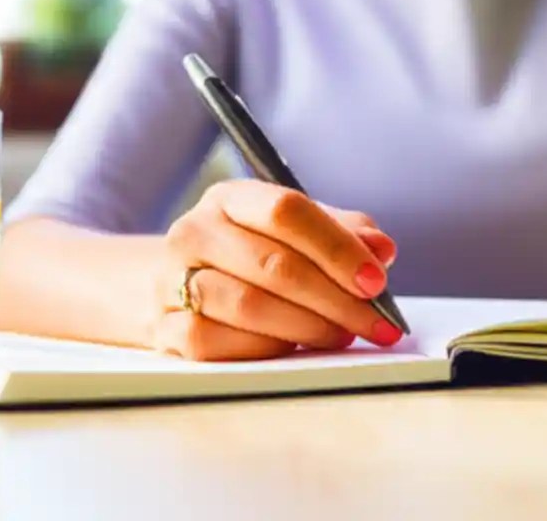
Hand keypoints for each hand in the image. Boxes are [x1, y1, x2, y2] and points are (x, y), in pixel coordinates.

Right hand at [152, 179, 401, 360]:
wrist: (179, 286)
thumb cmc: (253, 256)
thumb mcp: (299, 233)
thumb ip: (344, 234)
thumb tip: (381, 249)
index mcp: (231, 198)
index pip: (287, 211)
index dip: (337, 248)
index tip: (376, 281)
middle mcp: (195, 231)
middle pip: (273, 264)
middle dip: (336, 299)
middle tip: (373, 323)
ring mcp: (172, 278)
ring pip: (248, 305)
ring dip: (306, 326)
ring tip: (339, 335)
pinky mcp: (165, 325)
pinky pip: (218, 343)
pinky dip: (265, 348)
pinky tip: (290, 348)